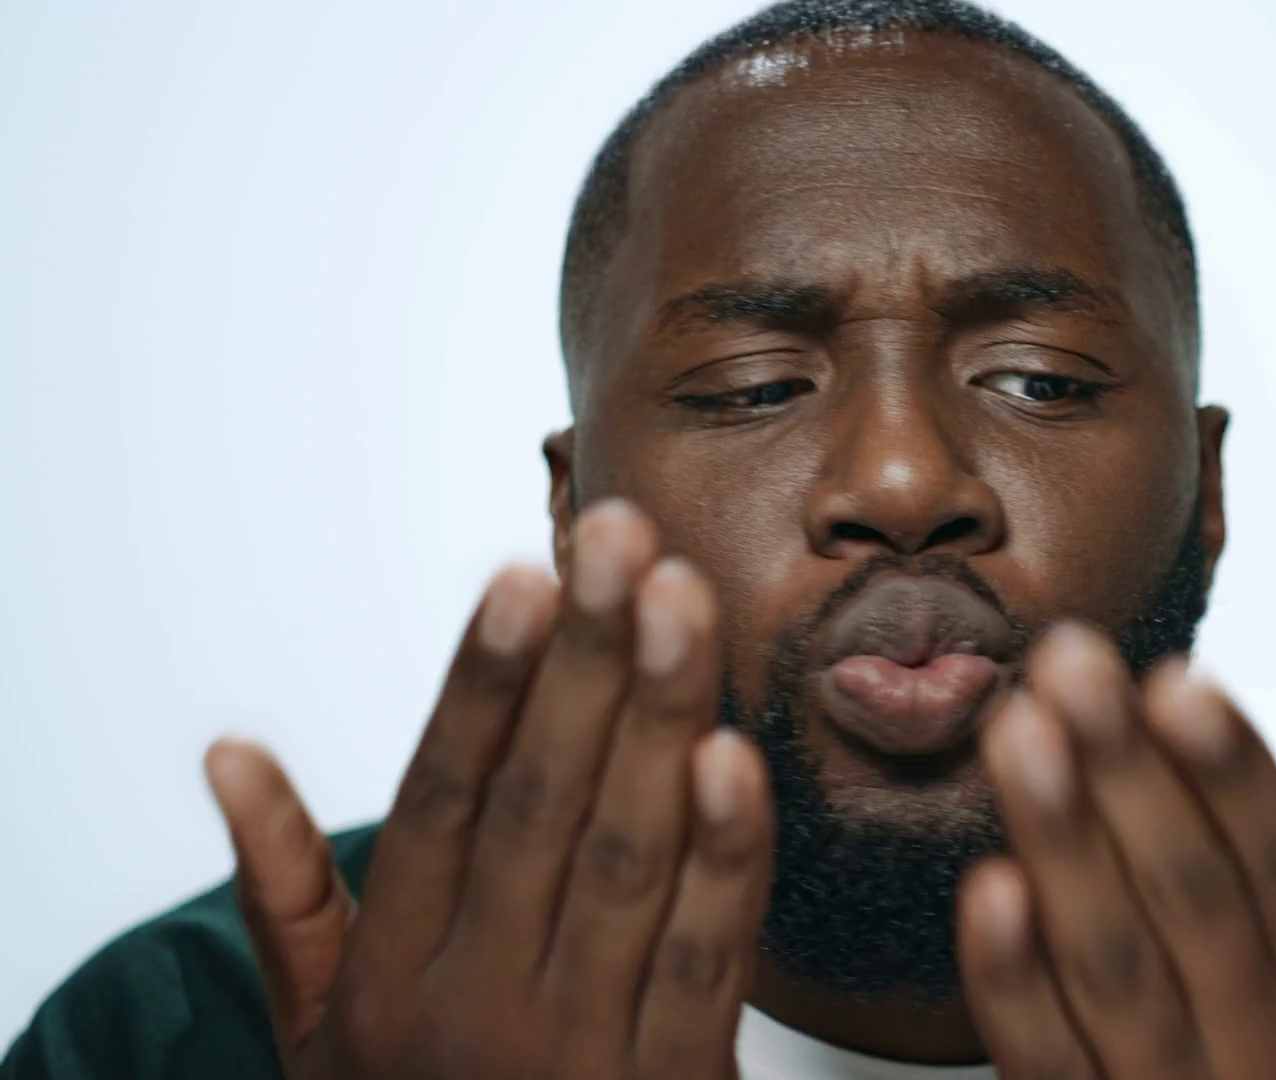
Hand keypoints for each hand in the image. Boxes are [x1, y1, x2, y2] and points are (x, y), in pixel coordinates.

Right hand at [205, 499, 772, 1079]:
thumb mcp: (323, 1035)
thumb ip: (287, 895)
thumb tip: (229, 756)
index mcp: (389, 980)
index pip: (441, 800)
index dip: (482, 683)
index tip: (521, 572)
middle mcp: (475, 1007)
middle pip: (537, 804)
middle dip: (585, 662)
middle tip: (620, 534)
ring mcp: (577, 1053)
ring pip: (625, 857)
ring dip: (659, 721)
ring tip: (682, 599)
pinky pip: (707, 958)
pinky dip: (727, 858)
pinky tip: (737, 756)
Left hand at [959, 625, 1275, 1079]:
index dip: (1242, 781)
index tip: (1185, 682)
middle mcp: (1275, 1070)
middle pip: (1196, 903)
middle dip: (1129, 775)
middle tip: (1071, 661)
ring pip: (1113, 967)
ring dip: (1060, 844)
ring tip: (1016, 732)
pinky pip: (1046, 1066)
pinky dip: (1012, 984)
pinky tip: (986, 886)